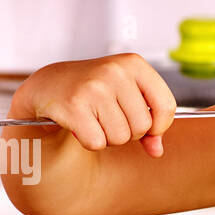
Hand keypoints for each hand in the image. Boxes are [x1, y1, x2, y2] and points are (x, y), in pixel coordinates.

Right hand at [9, 53, 176, 157]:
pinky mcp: (74, 106)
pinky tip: (80, 124)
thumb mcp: (126, 97)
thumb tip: (157, 150)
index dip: (160, 125)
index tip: (148, 126)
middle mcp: (114, 72)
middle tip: (108, 118)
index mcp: (133, 64)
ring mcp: (94, 88)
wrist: (48, 85)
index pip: (166, 106)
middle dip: (128, 132)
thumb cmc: (92, 90)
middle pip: (142, 127)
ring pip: (120, 138)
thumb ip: (148, 124)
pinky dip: (89, 141)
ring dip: (107, 137)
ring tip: (94, 119)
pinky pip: (97, 142)